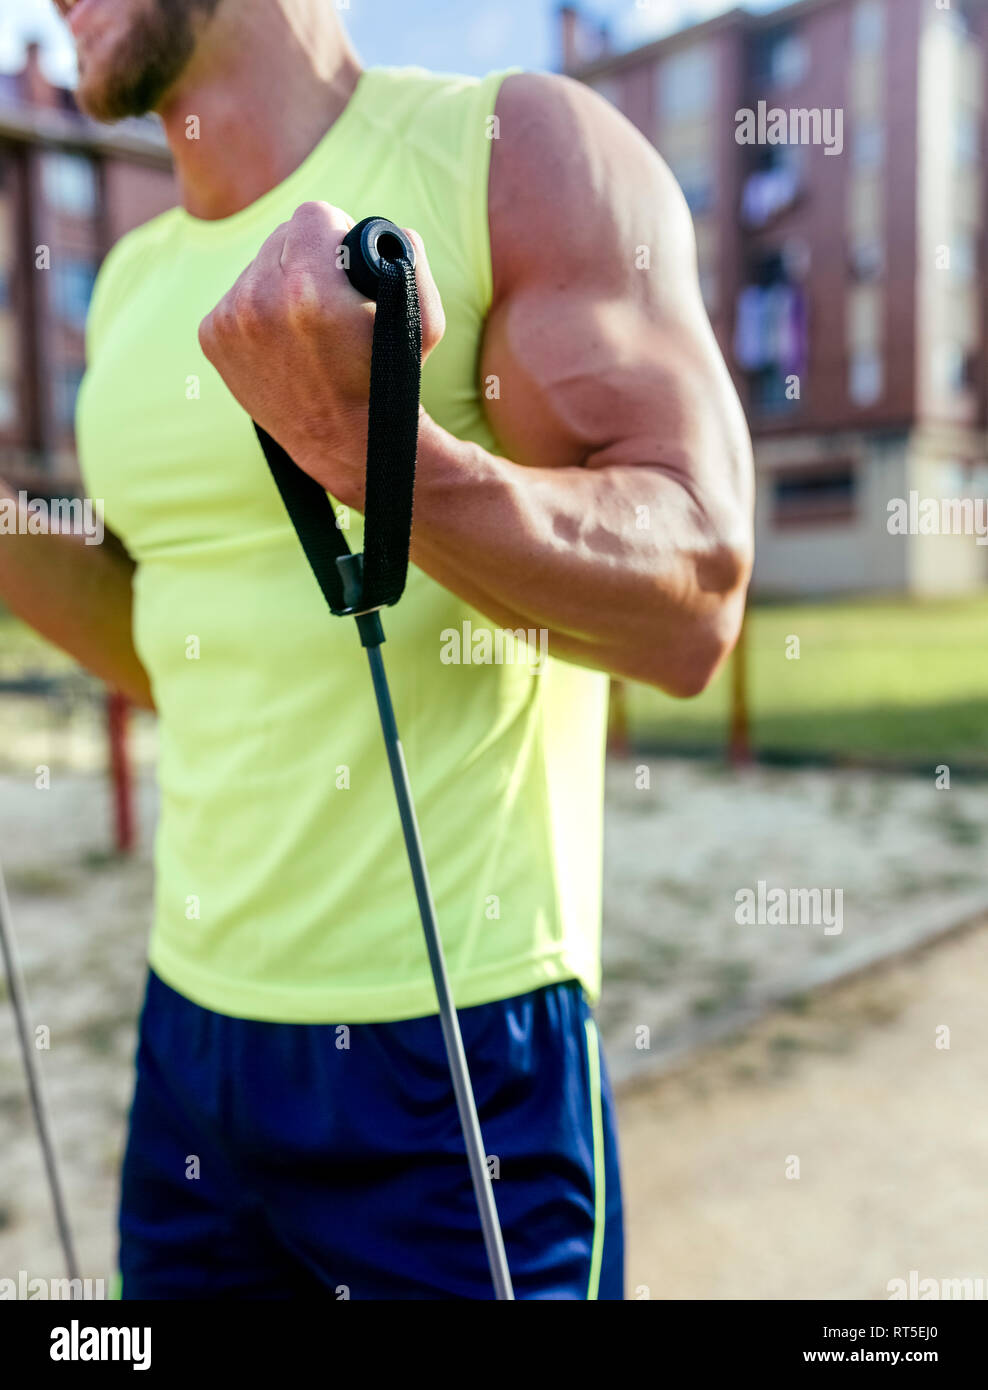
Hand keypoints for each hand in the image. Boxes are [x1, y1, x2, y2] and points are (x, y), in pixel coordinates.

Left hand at [198, 201, 444, 509]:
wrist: (346, 446)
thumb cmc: (390, 382)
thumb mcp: (424, 320)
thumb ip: (409, 255)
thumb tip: (382, 231)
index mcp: (309, 290)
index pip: (313, 214)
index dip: (338, 232)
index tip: (347, 262)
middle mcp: (259, 301)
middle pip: (283, 234)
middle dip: (309, 255)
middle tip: (330, 296)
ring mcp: (229, 321)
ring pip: (259, 265)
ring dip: (283, 281)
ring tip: (307, 325)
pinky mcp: (212, 337)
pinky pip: (237, 295)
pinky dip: (259, 309)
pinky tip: (283, 341)